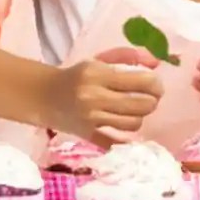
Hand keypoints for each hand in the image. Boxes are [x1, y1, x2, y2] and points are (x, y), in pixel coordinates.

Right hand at [43, 47, 162, 147]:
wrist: (43, 96)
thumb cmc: (76, 76)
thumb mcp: (98, 60)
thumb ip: (127, 57)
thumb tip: (156, 62)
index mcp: (98, 74)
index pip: (142, 82)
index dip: (156, 85)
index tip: (156, 85)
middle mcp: (94, 97)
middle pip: (142, 105)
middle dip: (152, 101)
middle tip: (150, 98)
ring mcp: (90, 119)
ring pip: (133, 123)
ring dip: (140, 116)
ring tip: (135, 110)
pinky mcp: (86, 135)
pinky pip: (114, 142)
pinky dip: (124, 138)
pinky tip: (124, 127)